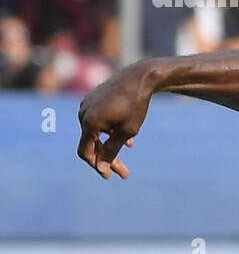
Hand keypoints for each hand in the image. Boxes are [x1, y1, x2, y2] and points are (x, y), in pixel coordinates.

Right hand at [77, 63, 154, 178]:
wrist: (140, 76)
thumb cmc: (136, 105)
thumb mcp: (127, 131)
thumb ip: (112, 150)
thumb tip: (101, 168)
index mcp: (89, 123)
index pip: (85, 152)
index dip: (97, 165)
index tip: (109, 176)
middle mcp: (83, 113)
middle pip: (92, 143)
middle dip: (107, 158)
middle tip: (124, 173)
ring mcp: (87, 105)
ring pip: (96, 131)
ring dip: (110, 143)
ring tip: (129, 147)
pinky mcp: (93, 99)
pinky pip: (99, 120)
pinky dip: (110, 130)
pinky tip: (128, 138)